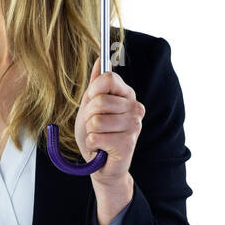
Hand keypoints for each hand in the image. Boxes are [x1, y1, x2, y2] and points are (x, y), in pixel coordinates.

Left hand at [75, 57, 143, 188]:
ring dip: (90, 132)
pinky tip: (102, 148)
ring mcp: (134, 125)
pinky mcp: (128, 143)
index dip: (93, 90)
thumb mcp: (91, 106)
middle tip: (95, 126)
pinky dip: (93, 144)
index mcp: (127, 95)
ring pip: (96, 120)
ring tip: (99, 137)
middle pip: (99, 100)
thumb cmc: (97, 133)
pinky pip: (96, 137)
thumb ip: (96, 83)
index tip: (92, 102)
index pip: (108, 78)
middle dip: (89, 115)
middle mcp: (135, 107)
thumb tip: (102, 59)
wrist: (101, 165)